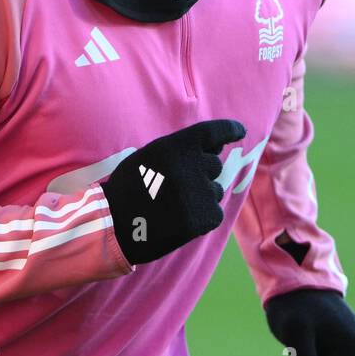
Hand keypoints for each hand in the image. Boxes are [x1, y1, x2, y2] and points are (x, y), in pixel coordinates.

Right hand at [100, 118, 244, 264]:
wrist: (113, 225)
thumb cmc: (128, 188)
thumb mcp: (149, 157)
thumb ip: (180, 150)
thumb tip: (217, 147)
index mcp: (175, 146)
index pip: (212, 132)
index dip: (229, 130)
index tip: (241, 131)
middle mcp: (191, 165)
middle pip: (214, 165)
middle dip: (202, 174)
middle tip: (175, 188)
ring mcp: (199, 192)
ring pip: (215, 190)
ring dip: (201, 196)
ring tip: (172, 206)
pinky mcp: (204, 218)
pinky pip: (214, 213)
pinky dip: (202, 218)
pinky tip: (179, 222)